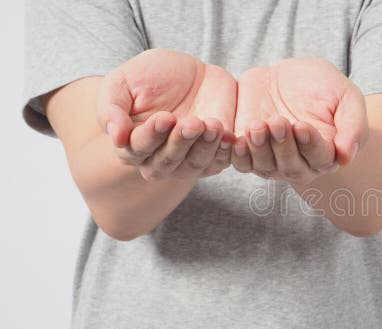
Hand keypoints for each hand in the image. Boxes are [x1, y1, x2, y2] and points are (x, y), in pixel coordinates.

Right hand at [97, 48, 236, 179]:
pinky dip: (225, 152)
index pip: (138, 148)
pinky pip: (220, 161)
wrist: (189, 73)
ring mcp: (187, 162)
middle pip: (168, 160)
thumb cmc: (149, 76)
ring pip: (195, 164)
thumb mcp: (122, 83)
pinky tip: (230, 137)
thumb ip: (112, 108)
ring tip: (213, 125)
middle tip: (193, 122)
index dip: (151, 135)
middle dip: (181, 142)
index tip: (164, 117)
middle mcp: (158, 160)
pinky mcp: (213, 157)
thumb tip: (115, 136)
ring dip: (205, 147)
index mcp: (132, 145)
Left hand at [231, 57, 367, 185]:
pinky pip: (242, 162)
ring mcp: (272, 162)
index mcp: (328, 154)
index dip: (310, 145)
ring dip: (259, 150)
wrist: (288, 77)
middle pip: (291, 166)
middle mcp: (300, 165)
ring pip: (265, 166)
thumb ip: (354, 125)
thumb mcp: (346, 96)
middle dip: (283, 146)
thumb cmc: (323, 86)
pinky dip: (238, 155)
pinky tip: (236, 141)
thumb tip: (347, 156)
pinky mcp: (249, 153)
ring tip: (257, 127)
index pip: (320, 158)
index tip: (302, 126)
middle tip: (277, 121)